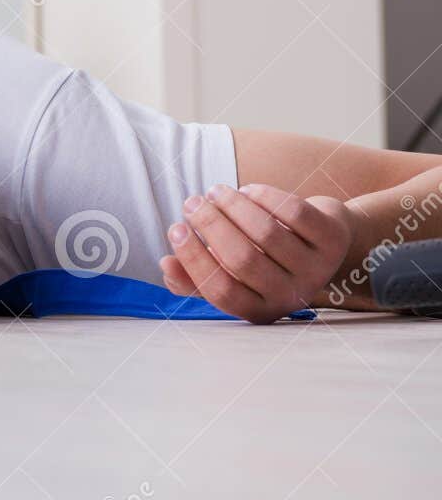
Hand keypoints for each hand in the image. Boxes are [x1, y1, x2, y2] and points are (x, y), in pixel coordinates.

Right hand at [159, 183, 353, 322]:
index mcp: (261, 309)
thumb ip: (194, 276)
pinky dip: (264, 196)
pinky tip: (248, 190)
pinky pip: (293, 213)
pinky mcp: (333, 239)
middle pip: (243, 260)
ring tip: (215, 191)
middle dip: (211, 225)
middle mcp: (291, 295)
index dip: (194, 259)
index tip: (175, 229)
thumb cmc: (264, 259)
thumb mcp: (230, 274)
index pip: (221, 291)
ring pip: (267, 233)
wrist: (321, 244)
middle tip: (191, 203)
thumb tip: (167, 265)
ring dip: (233, 205)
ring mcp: (317, 268)